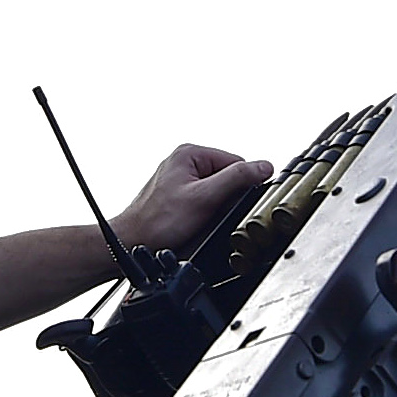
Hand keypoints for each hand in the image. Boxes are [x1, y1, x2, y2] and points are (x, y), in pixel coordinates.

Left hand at [111, 143, 273, 255]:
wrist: (134, 243)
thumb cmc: (158, 222)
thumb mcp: (204, 198)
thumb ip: (236, 179)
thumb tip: (263, 167)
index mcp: (190, 152)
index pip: (236, 162)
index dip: (240, 185)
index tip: (230, 203)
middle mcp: (184, 161)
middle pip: (227, 177)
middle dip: (225, 198)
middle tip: (209, 213)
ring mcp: (181, 179)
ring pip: (217, 191)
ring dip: (215, 207)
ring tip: (198, 218)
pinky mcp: (179, 195)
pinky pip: (204, 200)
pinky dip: (205, 212)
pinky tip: (193, 222)